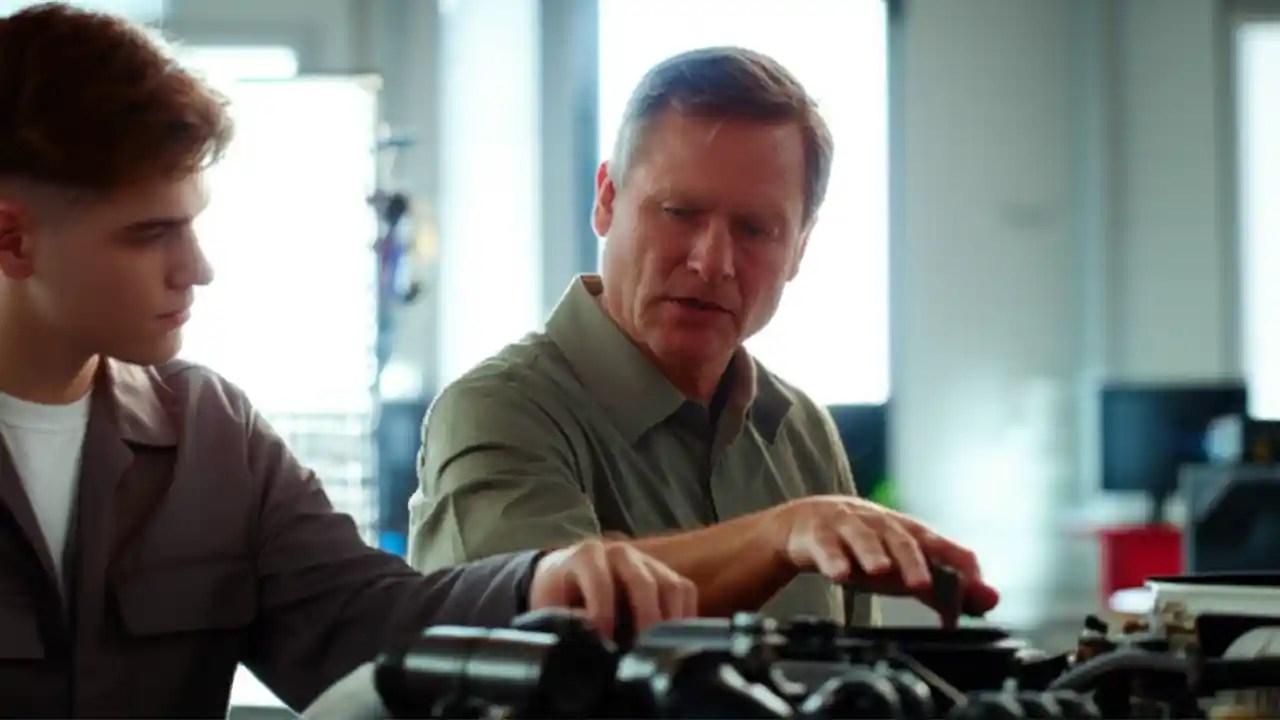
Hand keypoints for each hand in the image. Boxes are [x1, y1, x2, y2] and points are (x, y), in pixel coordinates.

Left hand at [528, 539, 697, 638]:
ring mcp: (646, 560)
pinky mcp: (664, 573)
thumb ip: (564, 619)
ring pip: (671, 586)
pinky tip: (676, 643)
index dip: (603, 618)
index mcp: (587, 556)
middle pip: (643, 582)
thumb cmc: (557, 594)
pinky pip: (686, 591)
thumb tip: (591, 639)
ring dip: (670, 622)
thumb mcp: (549, 605)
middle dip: (645, 620)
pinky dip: (686, 617)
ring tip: (662, 652)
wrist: (565, 573)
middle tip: (643, 653)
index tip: (604, 648)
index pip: (601, 585)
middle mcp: (620, 552)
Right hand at [772, 495, 999, 617]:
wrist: (807, 523)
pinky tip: (840, 574)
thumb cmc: (864, 548)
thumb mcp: (903, 567)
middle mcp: (882, 525)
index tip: (974, 596)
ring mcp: (848, 526)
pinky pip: (825, 547)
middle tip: (923, 585)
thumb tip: (988, 603)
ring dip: (873, 553)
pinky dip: (833, 559)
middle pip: (902, 540)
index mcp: (908, 533)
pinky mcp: (818, 534)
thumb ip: (944, 589)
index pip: (942, 546)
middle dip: (915, 562)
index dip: (960, 569)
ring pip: (863, 537)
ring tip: (880, 571)